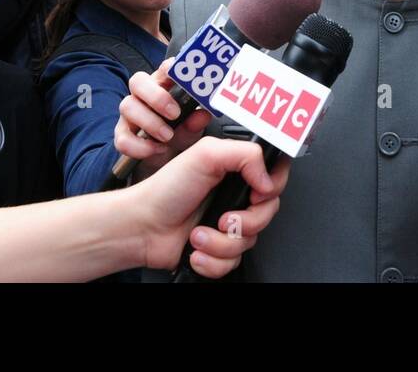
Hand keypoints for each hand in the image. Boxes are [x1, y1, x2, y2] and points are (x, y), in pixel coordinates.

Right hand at [114, 59, 212, 179]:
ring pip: (127, 106)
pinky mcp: (122, 134)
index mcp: (164, 84)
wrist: (167, 156)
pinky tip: (158, 150)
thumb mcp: (192, 127)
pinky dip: (141, 147)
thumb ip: (196, 121)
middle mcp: (143, 94)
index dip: (169, 68)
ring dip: (149, 122)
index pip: (163, 69)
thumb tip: (203, 115)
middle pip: (137, 81)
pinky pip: (122, 139)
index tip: (178, 74)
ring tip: (168, 136)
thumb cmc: (180, 131)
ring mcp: (130, 113)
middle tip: (175, 114)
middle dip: (156, 96)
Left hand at [131, 136, 291, 274]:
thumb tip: (267, 178)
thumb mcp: (206, 154)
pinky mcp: (218, 250)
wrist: (142, 227)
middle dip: (245, 223)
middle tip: (223, 219)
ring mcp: (228, 225)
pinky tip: (196, 249)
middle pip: (267, 215)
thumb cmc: (166, 189)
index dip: (272, 188)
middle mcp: (235, 197)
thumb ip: (245, 155)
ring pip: (249, 243)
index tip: (257, 193)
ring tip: (198, 234)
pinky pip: (232, 263)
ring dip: (220, 244)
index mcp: (237, 171)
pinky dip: (212, 260)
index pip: (275, 177)